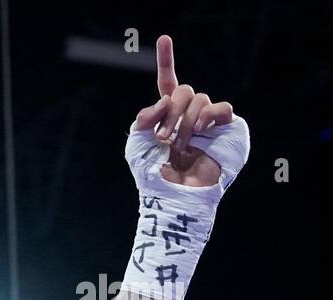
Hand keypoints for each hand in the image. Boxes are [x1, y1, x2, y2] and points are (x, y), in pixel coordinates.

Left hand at [130, 36, 233, 186]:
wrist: (173, 194)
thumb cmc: (152, 174)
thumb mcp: (137, 143)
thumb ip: (144, 117)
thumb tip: (162, 100)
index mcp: (167, 114)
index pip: (168, 83)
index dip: (167, 60)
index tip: (165, 38)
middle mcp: (189, 114)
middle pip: (185, 91)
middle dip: (171, 112)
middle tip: (164, 138)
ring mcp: (209, 122)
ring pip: (201, 99)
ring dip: (186, 122)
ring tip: (179, 145)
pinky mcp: (228, 129)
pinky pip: (221, 109)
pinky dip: (208, 118)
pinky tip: (199, 133)